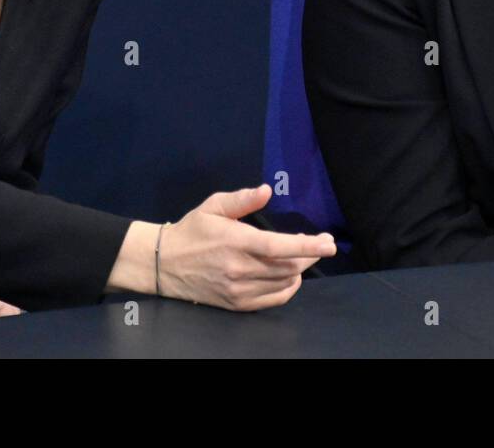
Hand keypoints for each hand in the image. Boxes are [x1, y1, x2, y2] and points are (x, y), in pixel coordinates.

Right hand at [157, 184, 337, 310]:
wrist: (165, 264)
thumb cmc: (192, 231)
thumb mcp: (213, 207)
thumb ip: (242, 199)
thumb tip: (267, 190)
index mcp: (235, 242)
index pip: (279, 247)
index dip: (307, 246)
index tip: (328, 243)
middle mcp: (239, 269)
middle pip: (287, 266)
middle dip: (310, 255)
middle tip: (321, 245)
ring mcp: (238, 290)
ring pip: (283, 283)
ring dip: (300, 270)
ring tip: (304, 257)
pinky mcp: (237, 304)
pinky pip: (273, 299)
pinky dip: (288, 288)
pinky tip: (290, 276)